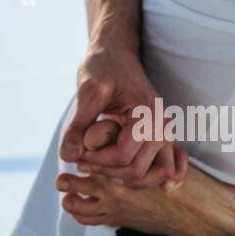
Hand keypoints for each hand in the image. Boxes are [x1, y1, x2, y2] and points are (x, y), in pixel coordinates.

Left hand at [60, 44, 187, 190]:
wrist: (119, 55)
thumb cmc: (103, 67)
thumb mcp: (87, 92)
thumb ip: (79, 125)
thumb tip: (68, 155)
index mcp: (148, 115)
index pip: (124, 155)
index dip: (97, 159)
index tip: (77, 153)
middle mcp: (163, 127)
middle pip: (138, 170)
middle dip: (107, 171)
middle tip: (83, 162)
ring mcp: (167, 133)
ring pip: (153, 174)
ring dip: (124, 178)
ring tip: (99, 168)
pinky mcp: (163, 137)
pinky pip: (164, 167)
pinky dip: (148, 178)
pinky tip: (126, 180)